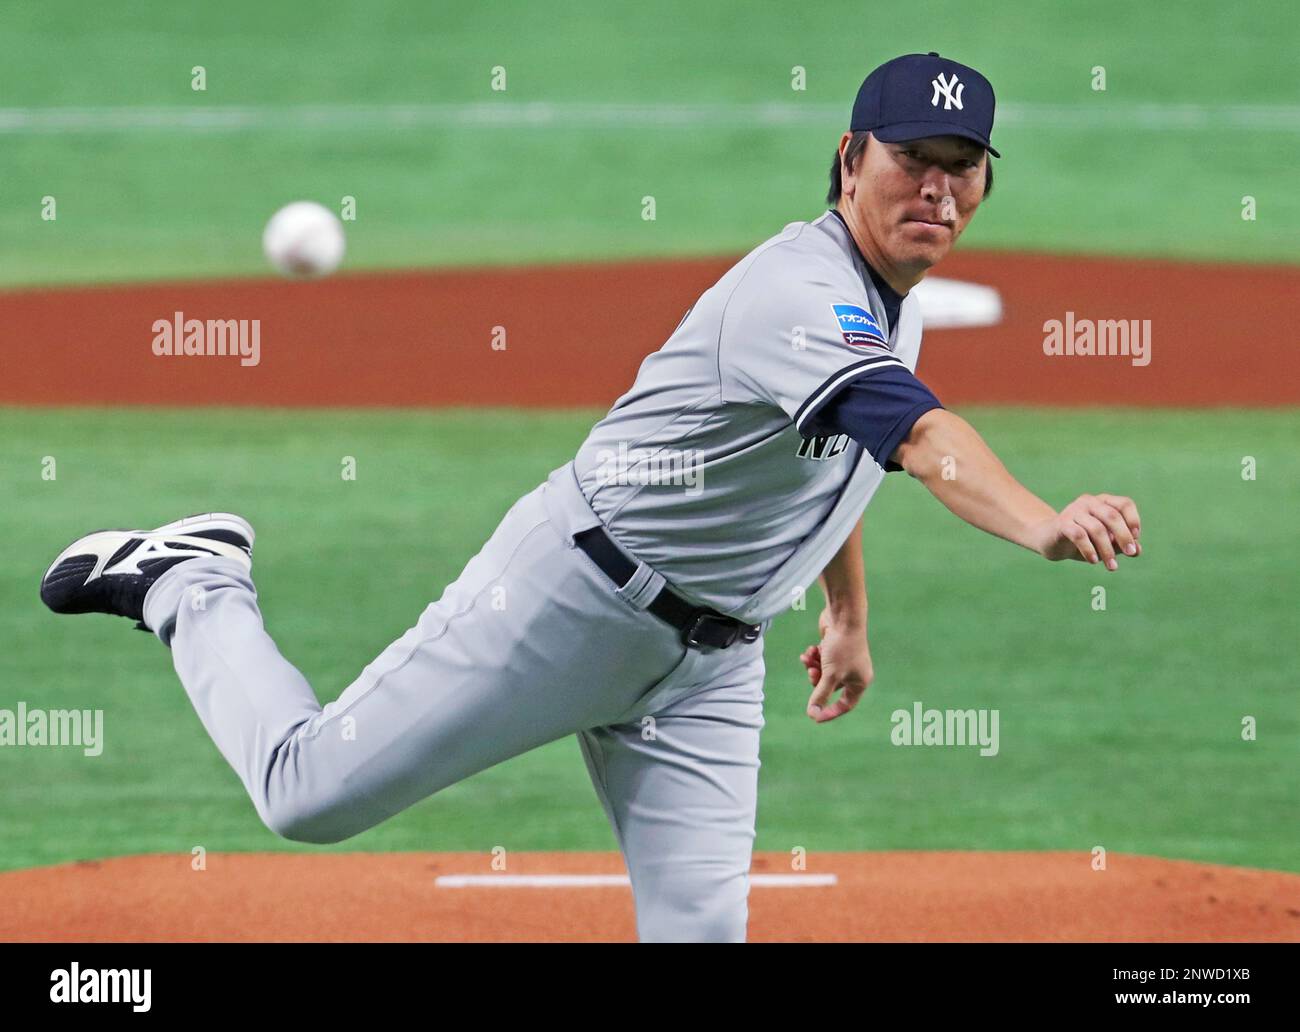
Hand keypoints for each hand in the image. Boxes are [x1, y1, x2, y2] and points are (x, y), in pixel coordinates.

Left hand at [799, 606, 872, 723]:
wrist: (843, 617)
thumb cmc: (842, 647)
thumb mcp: (830, 675)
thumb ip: (821, 695)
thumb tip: (813, 714)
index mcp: (860, 682)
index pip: (845, 705)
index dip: (830, 712)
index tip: (814, 717)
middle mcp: (854, 672)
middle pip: (830, 688)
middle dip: (817, 680)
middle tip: (811, 672)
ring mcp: (844, 660)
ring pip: (822, 673)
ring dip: (812, 667)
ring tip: (808, 659)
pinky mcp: (833, 650)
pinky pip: (820, 661)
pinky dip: (812, 657)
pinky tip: (809, 651)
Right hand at [1032, 493, 1141, 570]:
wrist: (1050, 542)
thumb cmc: (1082, 541)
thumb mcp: (1104, 543)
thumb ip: (1121, 545)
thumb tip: (1137, 550)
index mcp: (1102, 502)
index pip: (1124, 504)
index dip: (1133, 520)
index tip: (1136, 538)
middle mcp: (1089, 502)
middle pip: (1112, 516)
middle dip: (1124, 536)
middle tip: (1130, 553)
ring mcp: (1074, 511)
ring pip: (1096, 529)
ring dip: (1107, 550)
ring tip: (1112, 567)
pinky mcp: (1062, 523)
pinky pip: (1079, 535)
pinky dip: (1089, 549)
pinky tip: (1093, 561)